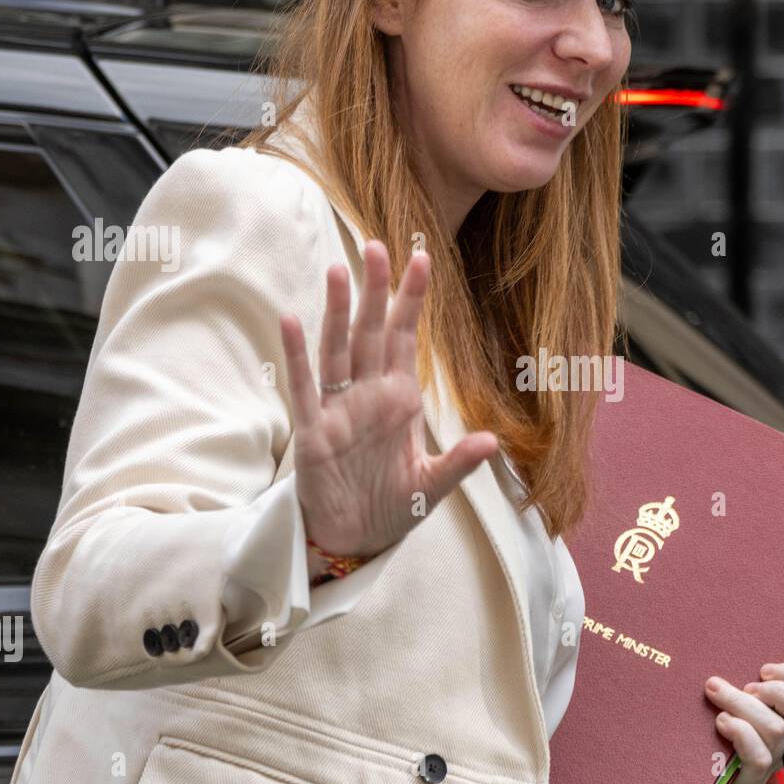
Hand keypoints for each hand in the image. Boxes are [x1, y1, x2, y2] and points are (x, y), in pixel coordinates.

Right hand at [279, 242, 498, 557]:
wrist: (354, 539)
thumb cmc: (392, 507)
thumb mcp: (432, 487)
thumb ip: (459, 462)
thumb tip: (491, 442)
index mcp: (400, 399)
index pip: (408, 338)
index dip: (413, 300)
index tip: (422, 258)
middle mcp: (368, 395)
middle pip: (372, 331)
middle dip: (376, 290)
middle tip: (375, 244)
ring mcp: (338, 409)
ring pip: (337, 349)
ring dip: (336, 311)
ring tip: (337, 271)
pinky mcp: (312, 431)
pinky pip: (303, 388)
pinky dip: (297, 356)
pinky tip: (291, 321)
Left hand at [705, 658, 783, 783]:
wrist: (691, 764)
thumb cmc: (725, 720)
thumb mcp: (752, 693)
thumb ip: (782, 678)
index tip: (765, 670)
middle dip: (781, 692)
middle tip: (750, 686)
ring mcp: (773, 763)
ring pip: (777, 730)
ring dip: (745, 704)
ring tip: (720, 693)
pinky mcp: (749, 780)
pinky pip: (758, 757)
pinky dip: (739, 731)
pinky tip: (722, 721)